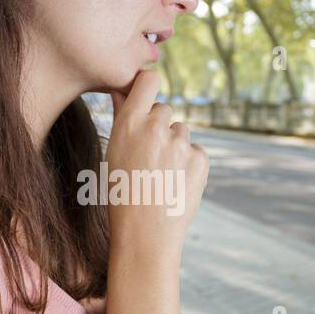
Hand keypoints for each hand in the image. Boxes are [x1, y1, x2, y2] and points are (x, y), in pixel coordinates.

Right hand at [106, 70, 207, 256]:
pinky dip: (188, 164)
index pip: (148, 80)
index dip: (148, 86)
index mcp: (129, 123)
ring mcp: (180, 144)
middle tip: (149, 158)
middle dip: (159, 127)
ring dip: (174, 147)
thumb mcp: (114, 153)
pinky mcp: (200, 159)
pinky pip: (195, 151)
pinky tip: (175, 183)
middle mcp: (156, 128)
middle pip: (165, 110)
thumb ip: (123, 117)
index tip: (146, 96)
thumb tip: (123, 89)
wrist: (146, 234)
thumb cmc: (123, 194)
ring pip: (181, 132)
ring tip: (161, 175)